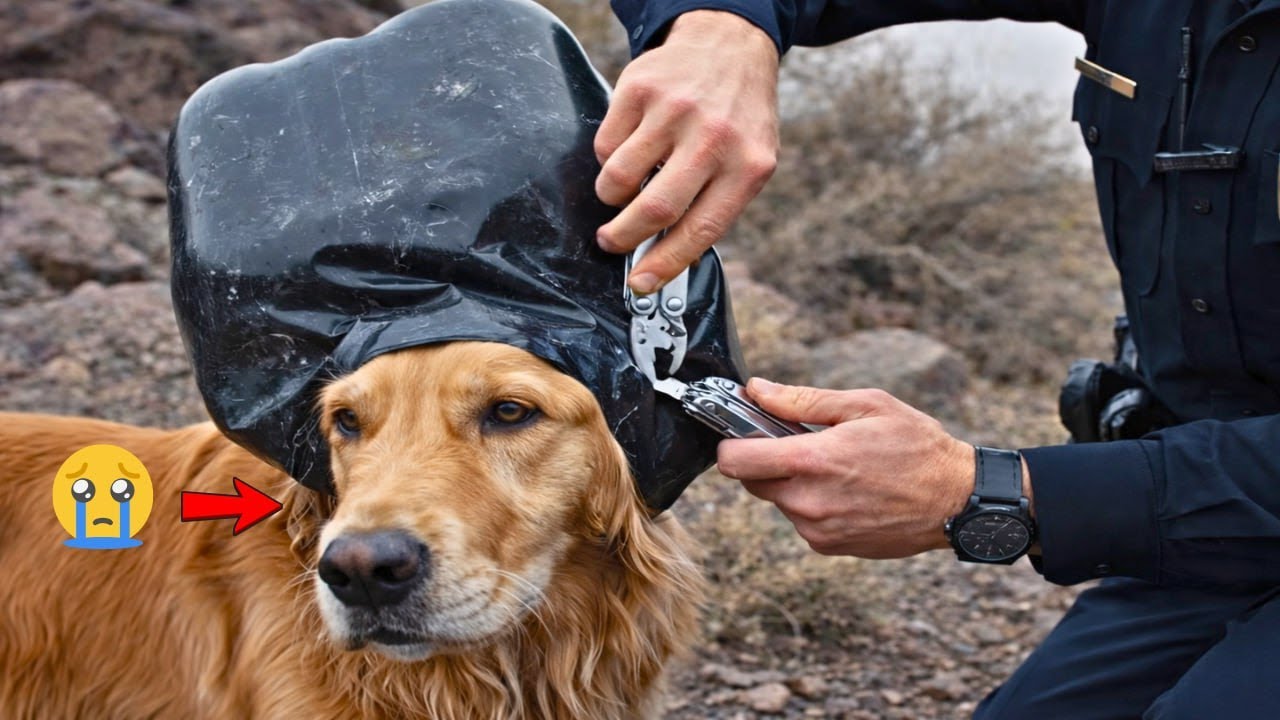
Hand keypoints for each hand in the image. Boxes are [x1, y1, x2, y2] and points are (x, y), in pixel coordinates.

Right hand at [595, 10, 779, 294]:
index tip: (640, 285)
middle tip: (612, 241)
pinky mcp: (641, 89)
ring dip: (612, 196)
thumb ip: (715, 207)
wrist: (730, 44)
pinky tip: (631, 147)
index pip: (701, 230)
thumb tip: (668, 260)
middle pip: (656, 209)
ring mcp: (676, 110)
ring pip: (620, 177)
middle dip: (623, 237)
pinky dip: (610, 158)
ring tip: (622, 190)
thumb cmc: (738, 115)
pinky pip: (606, 144)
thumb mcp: (749, 162)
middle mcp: (713, 137)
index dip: (665, 265)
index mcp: (748, 166)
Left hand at [717, 380, 982, 558]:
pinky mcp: (828, 546)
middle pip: (751, 481)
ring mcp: (817, 529)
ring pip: (778, 500)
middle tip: (802, 443)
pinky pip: (802, 519)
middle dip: (766, 460)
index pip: (734, 461)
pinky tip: (848, 490)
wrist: (957, 501)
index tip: (744, 431)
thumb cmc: (917, 447)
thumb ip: (801, 401)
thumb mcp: (864, 406)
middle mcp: (808, 502)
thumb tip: (757, 391)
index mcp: (812, 462)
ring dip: (793, 482)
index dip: (731, 443)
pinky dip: (813, 503)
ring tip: (838, 467)